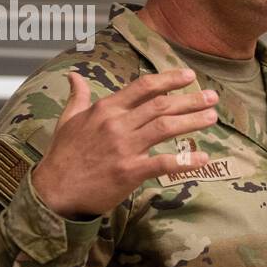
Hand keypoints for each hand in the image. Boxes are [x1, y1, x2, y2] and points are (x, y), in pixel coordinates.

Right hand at [30, 68, 219, 217]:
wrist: (53, 191)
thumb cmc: (62, 156)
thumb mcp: (68, 121)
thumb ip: (77, 97)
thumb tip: (74, 76)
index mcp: (105, 110)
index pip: (143, 87)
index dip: (169, 79)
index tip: (188, 75)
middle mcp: (117, 124)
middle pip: (161, 105)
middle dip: (190, 99)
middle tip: (212, 97)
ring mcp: (124, 148)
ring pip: (165, 127)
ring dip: (192, 121)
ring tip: (212, 117)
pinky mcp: (130, 171)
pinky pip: (163, 163)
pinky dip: (185, 161)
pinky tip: (203, 159)